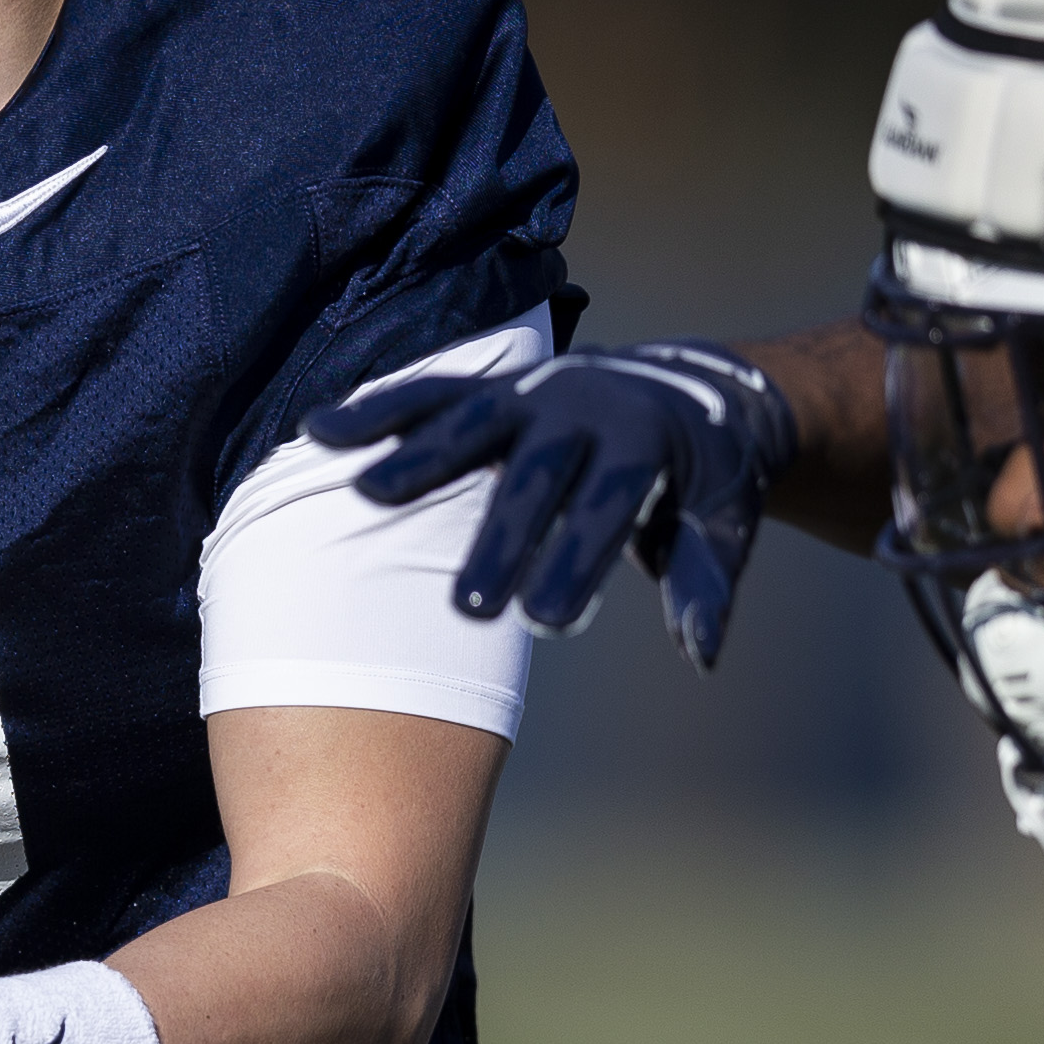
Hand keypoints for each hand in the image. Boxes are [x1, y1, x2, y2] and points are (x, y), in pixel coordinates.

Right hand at [306, 340, 796, 667]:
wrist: (692, 389)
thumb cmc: (703, 476)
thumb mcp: (722, 522)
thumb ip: (704, 582)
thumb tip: (698, 654)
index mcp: (644, 438)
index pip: (610, 500)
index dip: (579, 556)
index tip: (549, 623)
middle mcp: (580, 405)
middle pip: (535, 471)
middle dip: (499, 535)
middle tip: (470, 606)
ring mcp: (529, 391)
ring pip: (470, 422)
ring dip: (418, 457)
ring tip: (367, 496)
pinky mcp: (492, 389)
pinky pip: (431, 395)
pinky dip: (378, 411)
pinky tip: (321, 432)